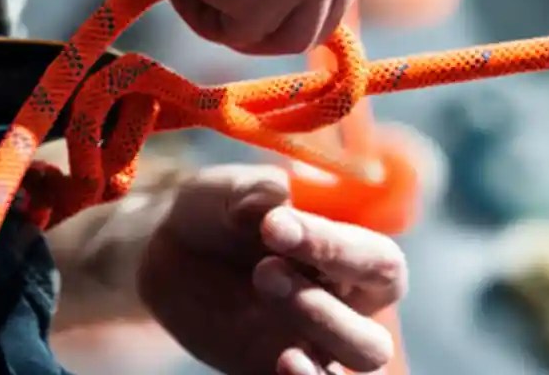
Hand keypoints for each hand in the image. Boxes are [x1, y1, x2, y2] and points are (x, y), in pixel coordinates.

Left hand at [137, 165, 407, 374]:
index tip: (275, 225)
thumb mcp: (230, 191)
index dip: (335, 248)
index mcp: (352, 256)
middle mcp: (343, 310)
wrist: (170, 247)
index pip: (378, 264)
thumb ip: (258, 192)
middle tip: (264, 270)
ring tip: (269, 307)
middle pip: (374, 340)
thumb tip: (276, 202)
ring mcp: (311, 349)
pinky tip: (283, 361)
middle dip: (325, 311)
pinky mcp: (270, 371)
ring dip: (319, 347)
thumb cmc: (219, 210)